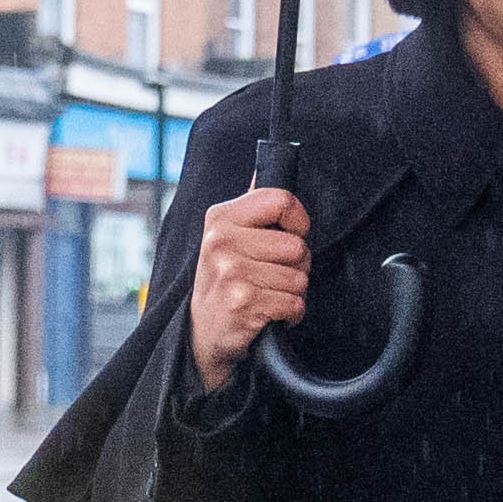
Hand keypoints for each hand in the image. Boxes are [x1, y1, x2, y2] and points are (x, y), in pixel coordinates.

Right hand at [182, 185, 309, 388]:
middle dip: (297, 266)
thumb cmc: (224, 284)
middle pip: (297, 245)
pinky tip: (268, 314)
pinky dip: (290, 314)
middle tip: (272, 276)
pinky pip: (294, 303)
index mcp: (221, 218)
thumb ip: (252, 207)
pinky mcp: (243, 303)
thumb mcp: (228, 239)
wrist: (203, 335)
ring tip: (267, 295)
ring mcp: (231, 272)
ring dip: (292, 293)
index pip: (281, 200)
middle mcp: (221, 242)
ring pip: (299, 277)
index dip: (298, 221)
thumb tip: (268, 166)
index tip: (292, 234)